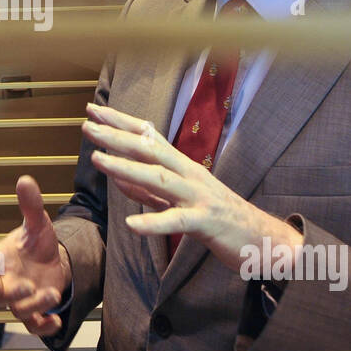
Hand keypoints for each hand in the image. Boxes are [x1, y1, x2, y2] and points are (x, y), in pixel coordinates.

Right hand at [0, 175, 72, 336]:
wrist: (54, 259)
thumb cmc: (37, 241)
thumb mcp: (37, 222)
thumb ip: (30, 204)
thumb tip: (25, 179)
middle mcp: (3, 284)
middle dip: (13, 295)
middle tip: (30, 287)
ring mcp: (18, 301)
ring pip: (18, 311)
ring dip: (34, 306)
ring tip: (53, 293)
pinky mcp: (34, 312)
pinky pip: (33, 326)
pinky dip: (44, 328)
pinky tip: (57, 322)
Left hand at [81, 102, 301, 269]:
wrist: (263, 239)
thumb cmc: (218, 218)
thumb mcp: (178, 200)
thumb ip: (148, 190)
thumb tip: (117, 176)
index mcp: (183, 167)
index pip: (148, 138)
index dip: (121, 123)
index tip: (93, 111)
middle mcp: (190, 174)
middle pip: (150, 150)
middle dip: (117, 137)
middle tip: (87, 125)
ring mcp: (199, 196)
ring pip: (159, 178)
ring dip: (127, 167)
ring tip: (97, 160)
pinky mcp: (207, 222)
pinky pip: (178, 221)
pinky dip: (154, 223)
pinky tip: (131, 225)